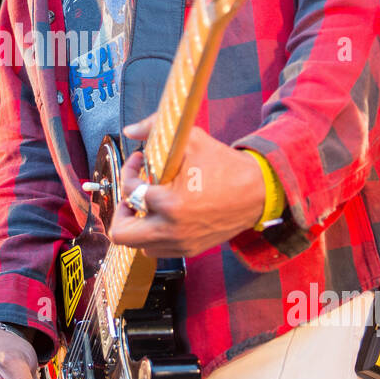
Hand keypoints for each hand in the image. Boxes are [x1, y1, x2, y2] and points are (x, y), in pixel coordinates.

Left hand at [108, 115, 265, 258]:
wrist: (258, 191)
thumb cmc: (225, 165)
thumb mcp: (191, 139)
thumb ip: (155, 128)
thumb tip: (130, 129)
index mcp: (171, 203)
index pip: (130, 191)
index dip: (128, 172)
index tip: (138, 162)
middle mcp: (173, 229)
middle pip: (122, 234)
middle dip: (121, 210)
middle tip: (131, 195)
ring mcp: (182, 243)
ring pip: (138, 245)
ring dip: (137, 224)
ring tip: (146, 205)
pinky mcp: (190, 249)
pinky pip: (158, 250)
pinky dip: (153, 235)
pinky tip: (162, 215)